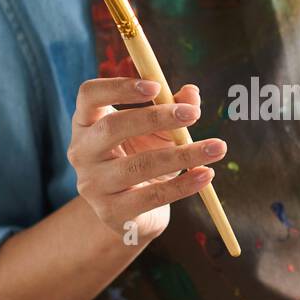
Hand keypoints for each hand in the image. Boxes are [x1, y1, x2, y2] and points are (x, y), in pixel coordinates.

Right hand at [68, 77, 225, 243]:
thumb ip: (173, 107)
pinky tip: (206, 174)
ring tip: (217, 147)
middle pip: (112, 127)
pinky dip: (184, 185)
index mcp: (87, 122)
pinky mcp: (111, 213)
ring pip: (138, 165)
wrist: (133, 211)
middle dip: (156, 117)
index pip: (89, 95)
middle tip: (194, 114)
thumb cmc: (143, 158)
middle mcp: (81, 152)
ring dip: (183, 154)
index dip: (119, 87)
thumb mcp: (158, 130)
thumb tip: (192, 94)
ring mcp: (92, 184)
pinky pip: (152, 196)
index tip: (156, 86)